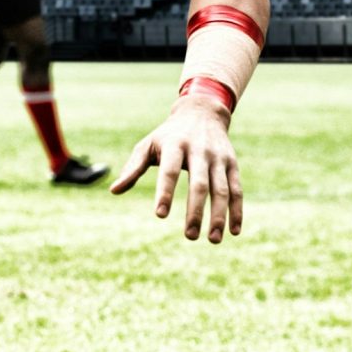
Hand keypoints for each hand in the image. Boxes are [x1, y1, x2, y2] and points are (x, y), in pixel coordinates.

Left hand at [111, 89, 242, 243]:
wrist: (202, 112)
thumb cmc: (168, 135)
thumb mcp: (148, 145)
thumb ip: (133, 168)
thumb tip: (114, 191)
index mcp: (175, 145)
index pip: (169, 170)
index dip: (165, 192)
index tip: (160, 215)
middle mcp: (199, 151)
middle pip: (199, 184)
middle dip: (195, 211)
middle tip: (189, 236)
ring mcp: (218, 158)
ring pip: (222, 189)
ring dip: (219, 216)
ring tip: (213, 240)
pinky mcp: (232, 164)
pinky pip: (237, 190)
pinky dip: (237, 211)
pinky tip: (234, 232)